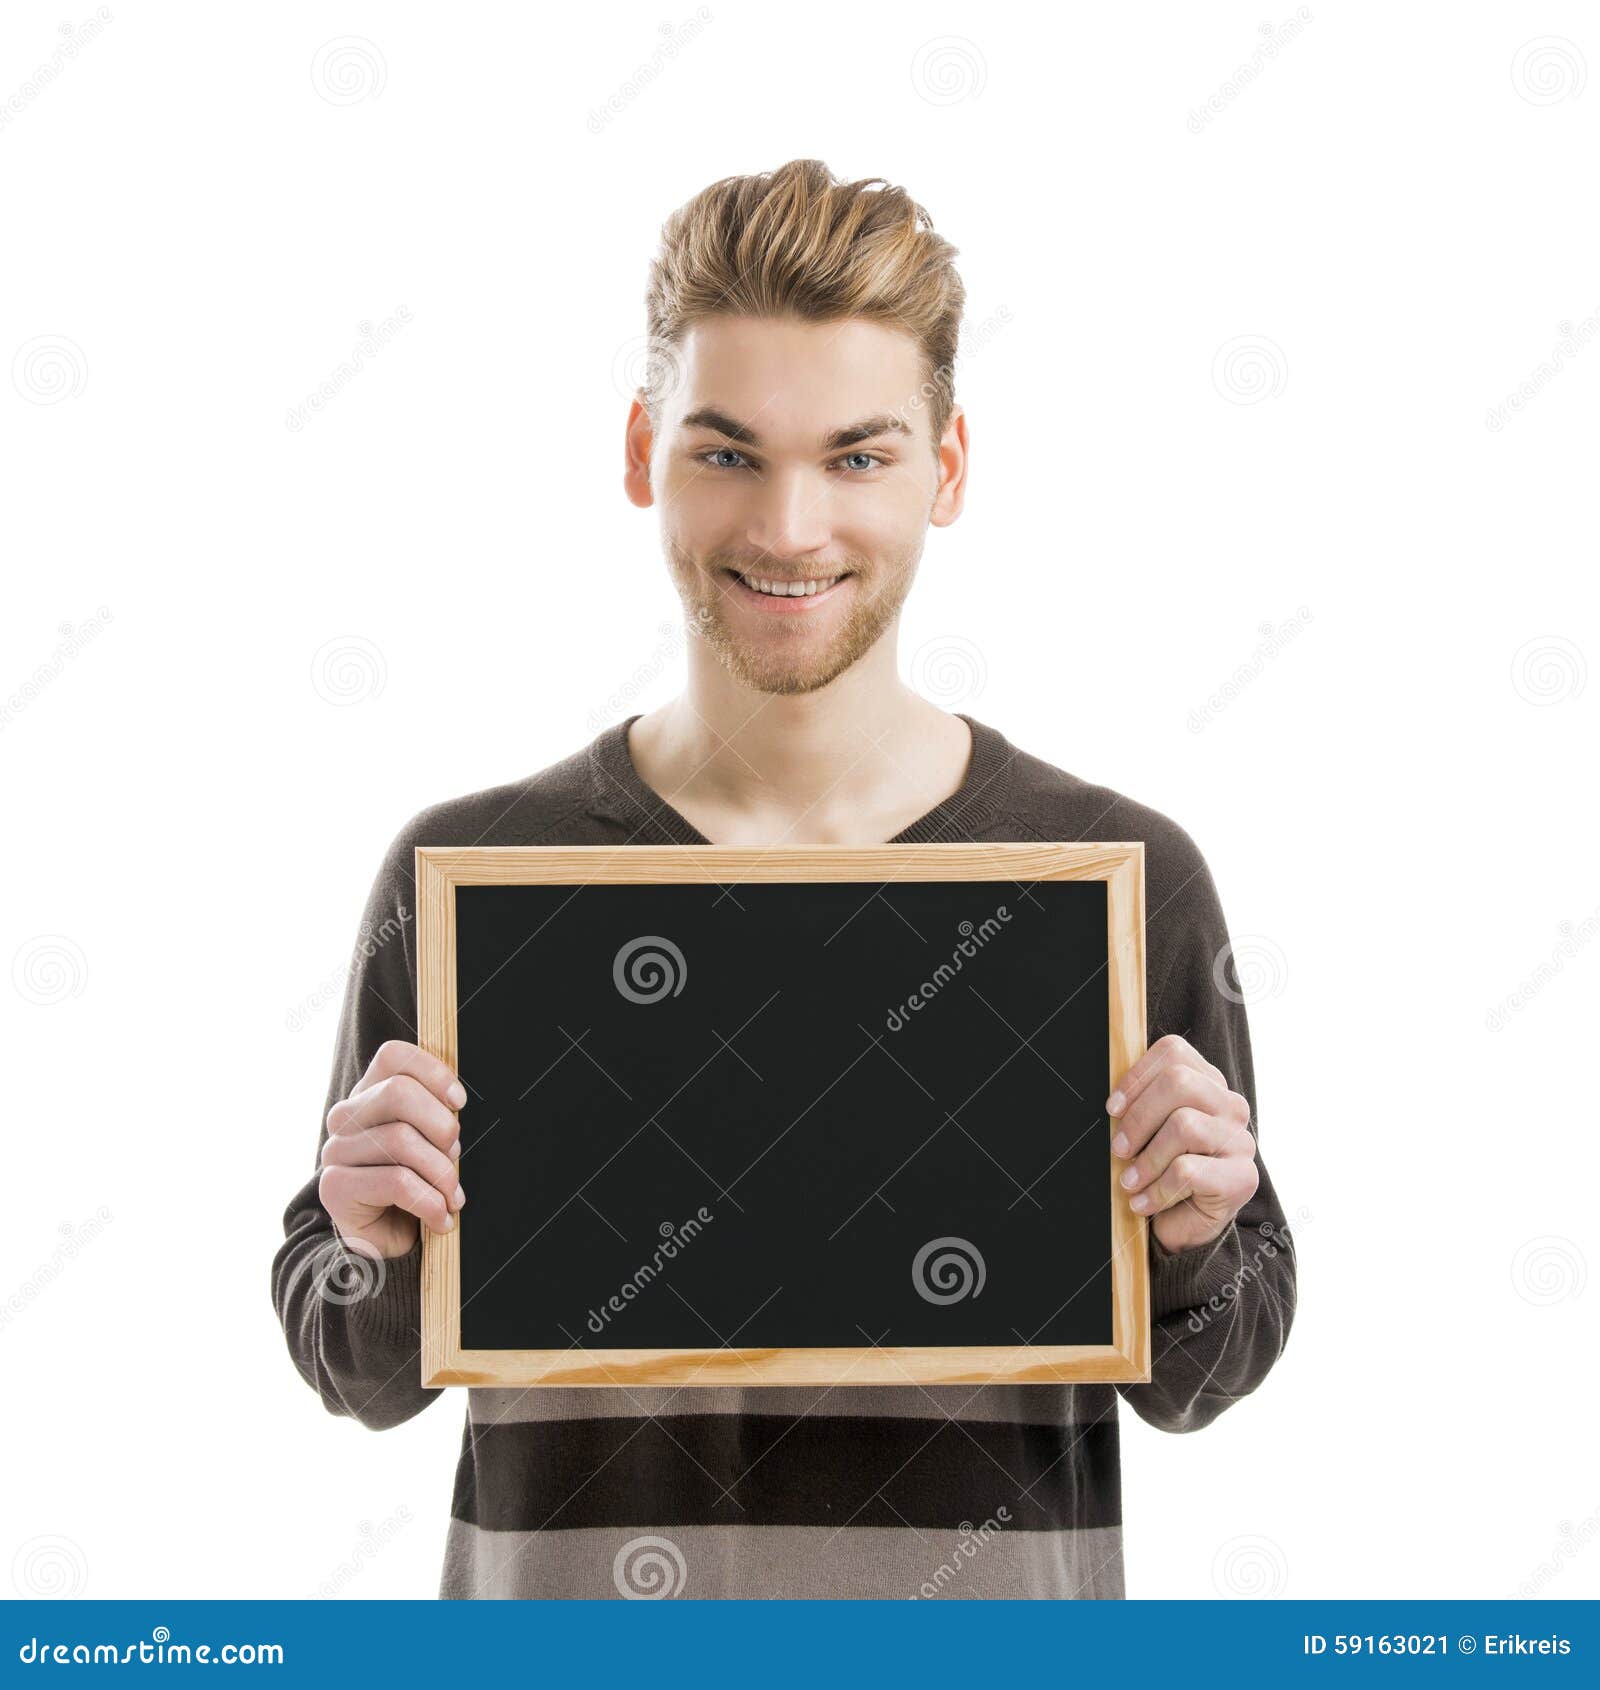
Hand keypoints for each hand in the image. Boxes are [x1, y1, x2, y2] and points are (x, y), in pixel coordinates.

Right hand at [318, 1040, 467, 1259]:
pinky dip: (430, 1201)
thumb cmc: (418, 1182)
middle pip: (399, 1093)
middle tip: (455, 1156)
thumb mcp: (431, 1140)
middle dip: (442, 1126)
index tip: (459, 1103)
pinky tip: (441, 1217)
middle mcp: (344, 1116)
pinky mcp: (334, 1187)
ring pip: (402, 1140)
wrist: (389, 1241)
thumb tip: (456, 1101)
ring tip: (452, 1195)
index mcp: (368, 1093)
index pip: (394, 1056)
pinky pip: (396, 1182)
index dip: (434, 1073)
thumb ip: (437, 1113)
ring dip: (441, 1172)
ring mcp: (335, 1151)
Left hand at [1106, 1033, 1257, 1254]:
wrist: (1184, 1226)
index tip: (1112, 1109)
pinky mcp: (1242, 1177)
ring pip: (1184, 1125)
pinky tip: (1144, 1203)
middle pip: (1180, 1082)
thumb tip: (1113, 1100)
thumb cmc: (1160, 1171)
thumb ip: (1139, 1104)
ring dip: (1146, 1160)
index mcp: (1208, 1084)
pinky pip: (1188, 1171)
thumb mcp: (1146, 1132)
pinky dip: (1157, 1189)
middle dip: (1138, 1118)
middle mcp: (1231, 1106)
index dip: (1137, 1076)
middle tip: (1118, 1149)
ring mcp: (1241, 1141)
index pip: (1174, 1052)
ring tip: (1129, 1182)